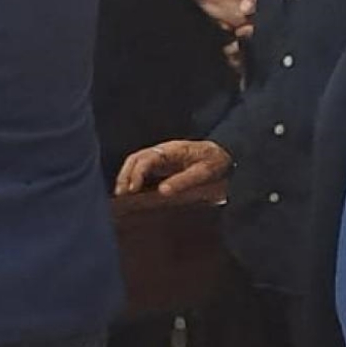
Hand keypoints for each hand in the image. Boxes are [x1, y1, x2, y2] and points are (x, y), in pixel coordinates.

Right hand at [115, 140, 232, 196]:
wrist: (224, 156)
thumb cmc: (215, 163)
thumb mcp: (204, 172)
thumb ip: (184, 181)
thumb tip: (162, 192)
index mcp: (172, 150)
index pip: (146, 159)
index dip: (136, 174)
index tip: (131, 190)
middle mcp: (163, 152)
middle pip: (136, 159)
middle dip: (125, 175)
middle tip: (121, 195)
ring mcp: (162, 157)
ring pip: (136, 163)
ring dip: (127, 177)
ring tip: (122, 196)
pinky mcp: (163, 165)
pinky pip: (143, 169)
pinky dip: (134, 179)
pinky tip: (133, 193)